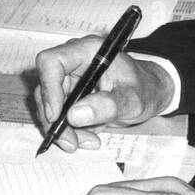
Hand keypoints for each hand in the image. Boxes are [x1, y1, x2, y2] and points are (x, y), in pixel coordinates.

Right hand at [34, 40, 173, 152]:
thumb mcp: (133, 100)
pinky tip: (88, 137)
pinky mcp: (68, 94)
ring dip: (63, 129)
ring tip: (88, 141)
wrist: (150, 93)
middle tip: (72, 142)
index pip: (52, 62)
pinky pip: (57, 114)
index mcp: (88, 51)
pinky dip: (69, 130)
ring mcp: (69, 78)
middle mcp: (74, 61)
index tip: (57, 116)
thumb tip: (74, 115)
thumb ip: (108, 106)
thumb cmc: (144, 89)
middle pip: (45, 88)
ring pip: (48, 105)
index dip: (48, 88)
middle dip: (55, 119)